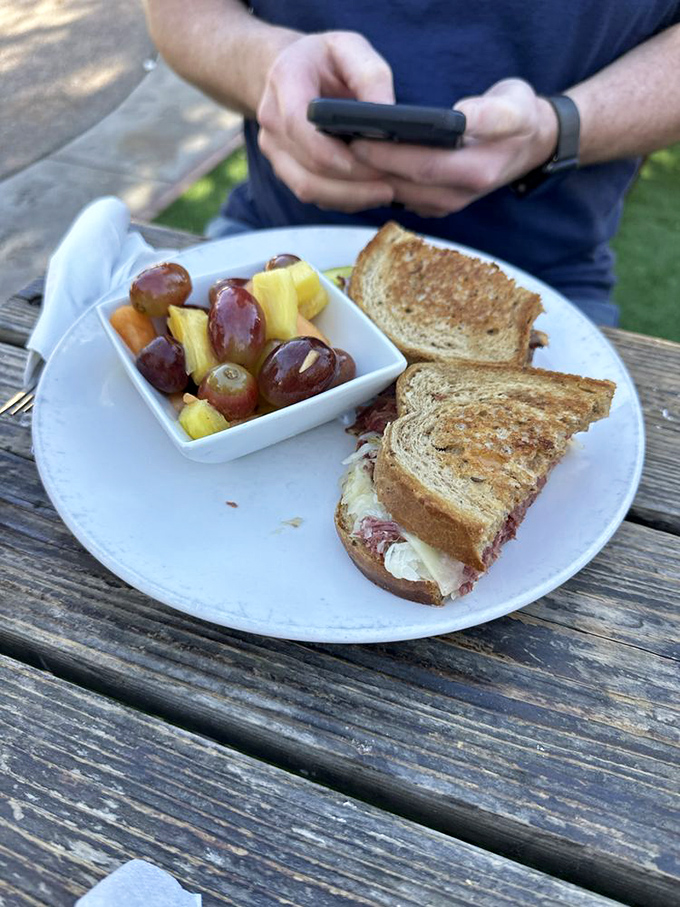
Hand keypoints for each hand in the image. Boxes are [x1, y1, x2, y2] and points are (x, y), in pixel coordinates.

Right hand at [257, 31, 396, 211]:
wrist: (294, 72)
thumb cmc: (326, 60)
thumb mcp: (351, 49)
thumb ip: (371, 76)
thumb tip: (388, 113)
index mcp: (284, 81)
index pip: (298, 125)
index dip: (332, 151)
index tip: (369, 160)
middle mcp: (272, 120)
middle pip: (309, 166)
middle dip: (353, 179)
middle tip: (392, 181)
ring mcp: (275, 149)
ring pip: (308, 188)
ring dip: (350, 196)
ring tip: (387, 191)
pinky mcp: (286, 169)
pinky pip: (314, 195)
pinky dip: (344, 199)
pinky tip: (372, 192)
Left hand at [351, 79, 558, 216]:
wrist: (526, 145)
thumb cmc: (519, 120)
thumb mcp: (516, 108)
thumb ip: (492, 114)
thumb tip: (463, 117)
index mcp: (474, 173)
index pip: (422, 167)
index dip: (388, 155)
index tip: (358, 139)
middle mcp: (455, 196)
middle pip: (402, 184)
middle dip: (369, 167)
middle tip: (335, 145)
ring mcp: (443, 204)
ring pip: (396, 193)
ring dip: (369, 176)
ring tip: (341, 152)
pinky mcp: (433, 203)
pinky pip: (398, 194)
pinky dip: (378, 179)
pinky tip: (360, 162)